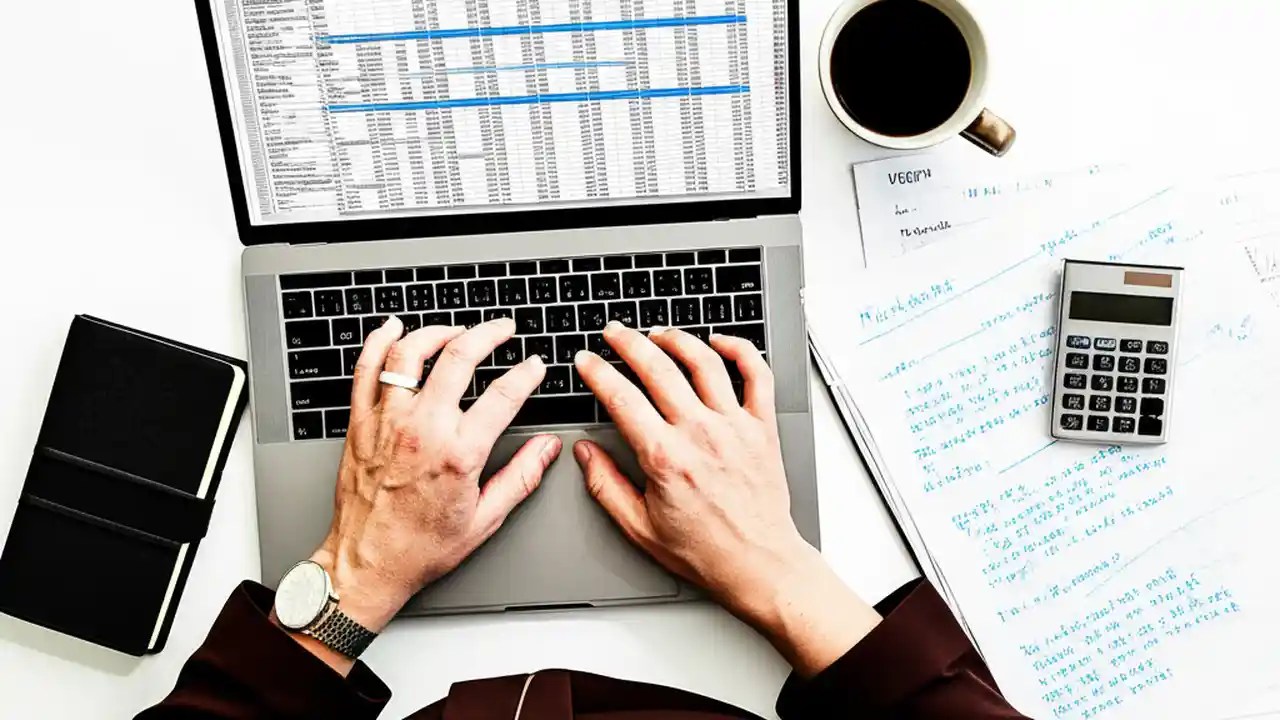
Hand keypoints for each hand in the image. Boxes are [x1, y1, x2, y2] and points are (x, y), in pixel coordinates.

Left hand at [301, 317, 560, 656]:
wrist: (367, 565)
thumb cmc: (420, 548)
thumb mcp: (485, 519)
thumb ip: (522, 477)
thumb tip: (547, 449)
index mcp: (458, 453)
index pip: (503, 394)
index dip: (526, 373)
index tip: (534, 366)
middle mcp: (422, 429)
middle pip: (458, 357)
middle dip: (488, 334)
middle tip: (502, 329)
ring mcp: (387, 422)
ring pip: (410, 354)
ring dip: (437, 332)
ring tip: (456, 330)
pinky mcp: (360, 423)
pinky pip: (366, 370)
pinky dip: (378, 343)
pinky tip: (392, 330)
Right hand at [573, 322, 880, 675]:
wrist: (758, 564)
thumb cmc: (704, 551)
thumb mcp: (639, 528)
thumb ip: (605, 485)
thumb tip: (584, 453)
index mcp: (665, 457)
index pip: (621, 397)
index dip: (597, 372)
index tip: (586, 361)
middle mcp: (700, 434)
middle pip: (658, 368)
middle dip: (629, 342)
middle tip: (613, 333)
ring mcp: (734, 426)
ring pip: (704, 361)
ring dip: (676, 339)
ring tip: (658, 334)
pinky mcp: (762, 427)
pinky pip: (756, 374)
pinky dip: (739, 349)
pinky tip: (719, 341)